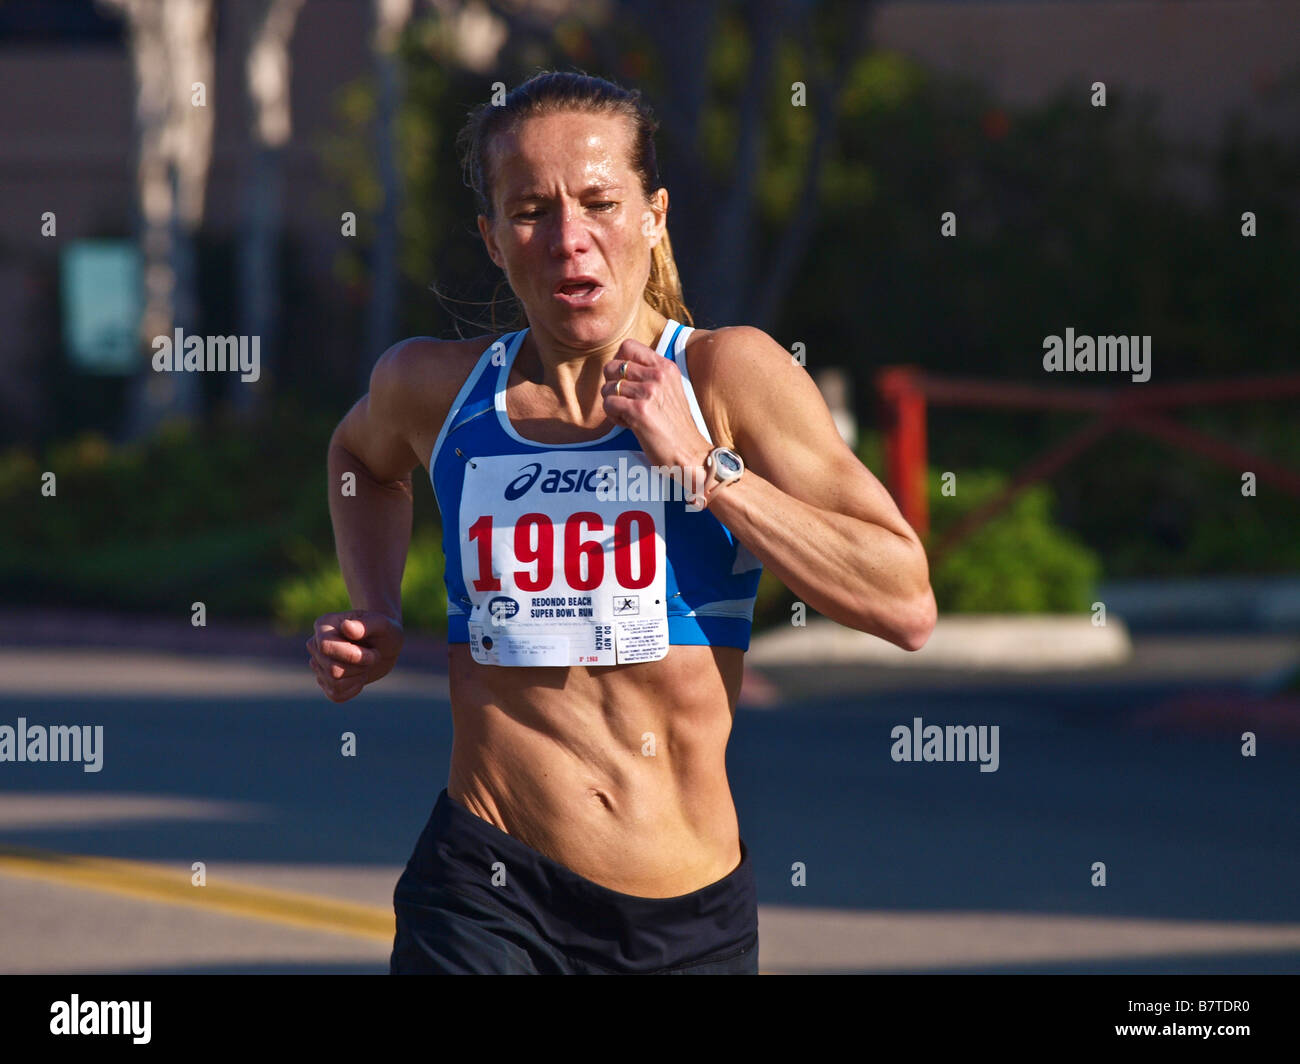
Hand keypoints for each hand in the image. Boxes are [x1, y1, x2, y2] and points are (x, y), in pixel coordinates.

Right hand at [306, 611, 403, 701]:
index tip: (374, 652)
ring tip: (366, 665)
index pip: (326, 647)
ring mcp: (318, 664)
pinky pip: (336, 695)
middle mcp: (315, 645)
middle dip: (360, 667)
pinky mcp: (326, 681)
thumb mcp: (382, 624)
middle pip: (332, 669)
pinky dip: (354, 689)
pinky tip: (361, 676)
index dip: (352, 655)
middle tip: (373, 657)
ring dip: (358, 677)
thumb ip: (365, 624)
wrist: (385, 643)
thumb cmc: (383, 630)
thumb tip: (347, 627)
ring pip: (334, 684)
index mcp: (324, 626)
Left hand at [601, 338, 710, 486]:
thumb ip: (651, 375)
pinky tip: (628, 424)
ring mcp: (649, 392)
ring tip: (629, 416)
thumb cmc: (677, 426)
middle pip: (612, 366)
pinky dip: (613, 417)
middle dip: (611, 385)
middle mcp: (658, 375)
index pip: (628, 346)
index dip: (619, 362)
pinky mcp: (639, 411)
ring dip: (613, 404)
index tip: (625, 381)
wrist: (690, 453)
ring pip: (608, 387)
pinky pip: (608, 404)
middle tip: (624, 401)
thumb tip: (619, 366)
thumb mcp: (671, 391)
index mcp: (666, 367)